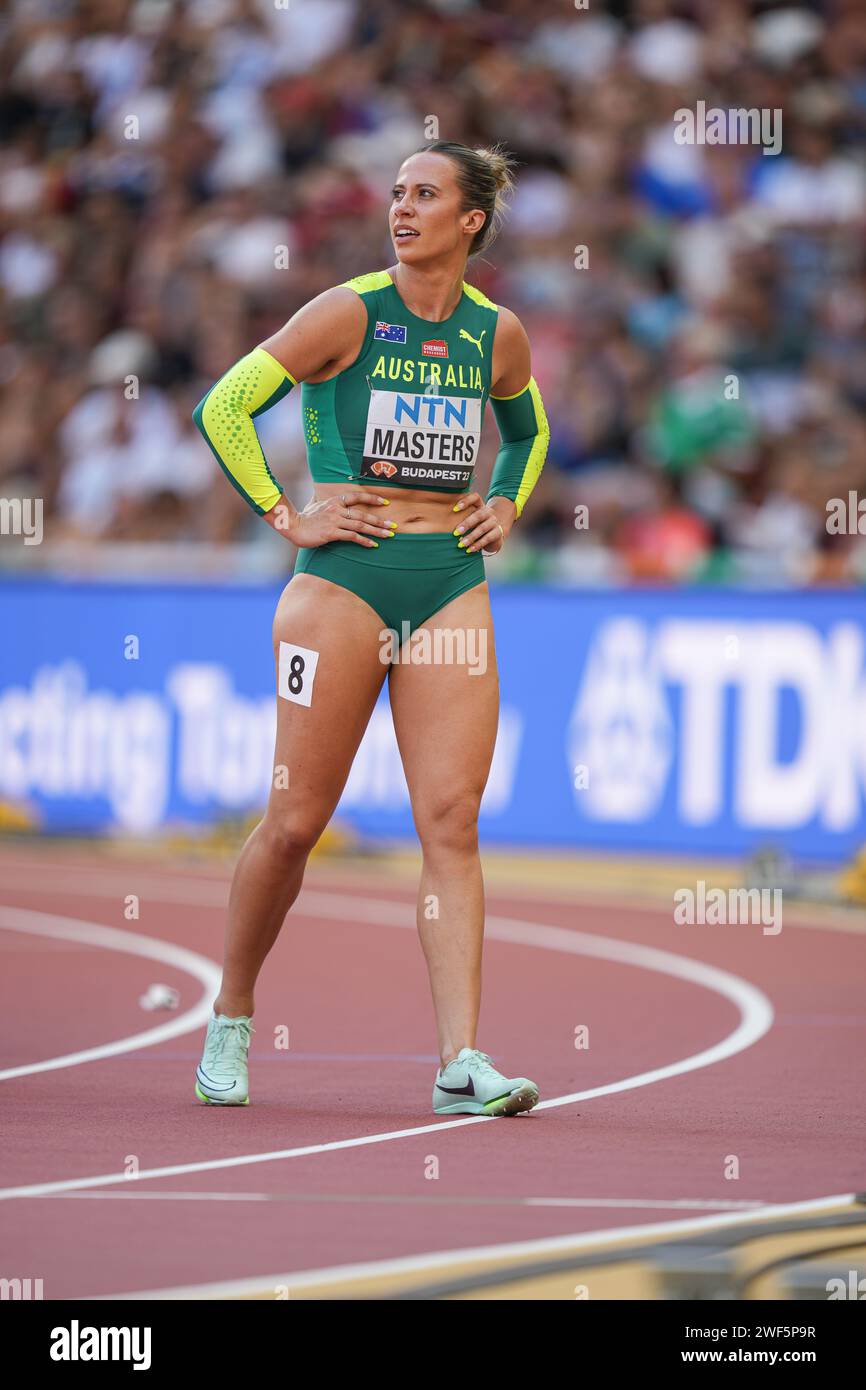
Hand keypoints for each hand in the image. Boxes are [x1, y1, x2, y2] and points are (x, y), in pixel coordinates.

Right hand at [277, 490, 395, 547]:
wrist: (292, 526)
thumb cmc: (304, 517)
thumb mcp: (314, 504)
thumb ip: (321, 499)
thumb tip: (318, 492)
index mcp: (335, 501)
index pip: (357, 497)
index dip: (372, 498)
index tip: (385, 502)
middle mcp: (337, 509)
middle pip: (363, 514)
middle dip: (380, 520)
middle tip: (393, 526)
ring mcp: (334, 521)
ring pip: (360, 525)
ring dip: (376, 531)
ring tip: (389, 535)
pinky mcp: (332, 533)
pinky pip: (352, 536)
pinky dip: (364, 541)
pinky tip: (373, 545)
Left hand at [452, 493, 513, 554]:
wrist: (496, 533)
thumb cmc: (477, 525)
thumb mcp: (471, 518)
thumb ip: (461, 517)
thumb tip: (442, 522)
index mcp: (480, 505)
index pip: (475, 497)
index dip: (465, 501)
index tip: (454, 509)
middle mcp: (488, 512)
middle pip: (478, 515)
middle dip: (466, 524)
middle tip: (455, 533)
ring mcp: (494, 522)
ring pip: (482, 528)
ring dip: (471, 537)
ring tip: (461, 544)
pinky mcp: (498, 533)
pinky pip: (487, 538)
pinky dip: (477, 545)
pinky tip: (469, 550)